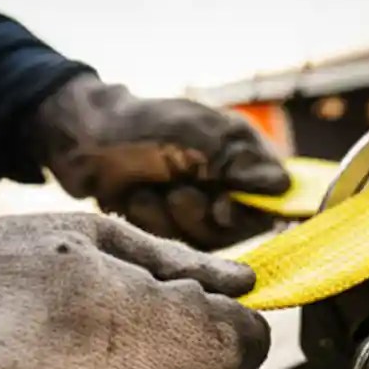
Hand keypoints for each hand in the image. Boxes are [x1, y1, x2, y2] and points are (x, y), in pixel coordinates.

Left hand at [32, 74, 290, 249]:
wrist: (84, 136)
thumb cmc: (146, 124)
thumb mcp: (200, 134)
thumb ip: (244, 161)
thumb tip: (284, 187)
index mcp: (245, 157)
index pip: (278, 197)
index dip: (254, 211)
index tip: (224, 204)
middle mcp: (229, 185)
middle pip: (241, 228)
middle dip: (203, 214)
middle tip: (177, 190)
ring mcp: (199, 208)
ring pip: (206, 240)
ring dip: (173, 217)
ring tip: (150, 189)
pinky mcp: (170, 228)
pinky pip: (174, 244)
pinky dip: (152, 222)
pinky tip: (135, 198)